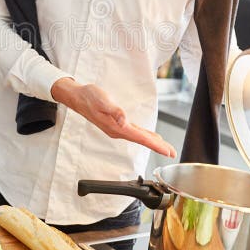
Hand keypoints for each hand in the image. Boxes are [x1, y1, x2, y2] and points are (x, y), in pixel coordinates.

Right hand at [51, 78, 175, 157]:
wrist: (78, 97)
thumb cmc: (89, 97)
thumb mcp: (102, 100)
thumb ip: (115, 111)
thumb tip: (124, 120)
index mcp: (116, 127)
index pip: (140, 137)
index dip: (155, 145)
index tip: (167, 151)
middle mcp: (117, 130)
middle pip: (142, 140)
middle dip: (158, 147)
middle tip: (172, 153)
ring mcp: (117, 129)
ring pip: (139, 138)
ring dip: (153, 143)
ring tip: (165, 147)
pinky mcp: (117, 124)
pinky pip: (134, 133)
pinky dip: (144, 136)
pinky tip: (149, 136)